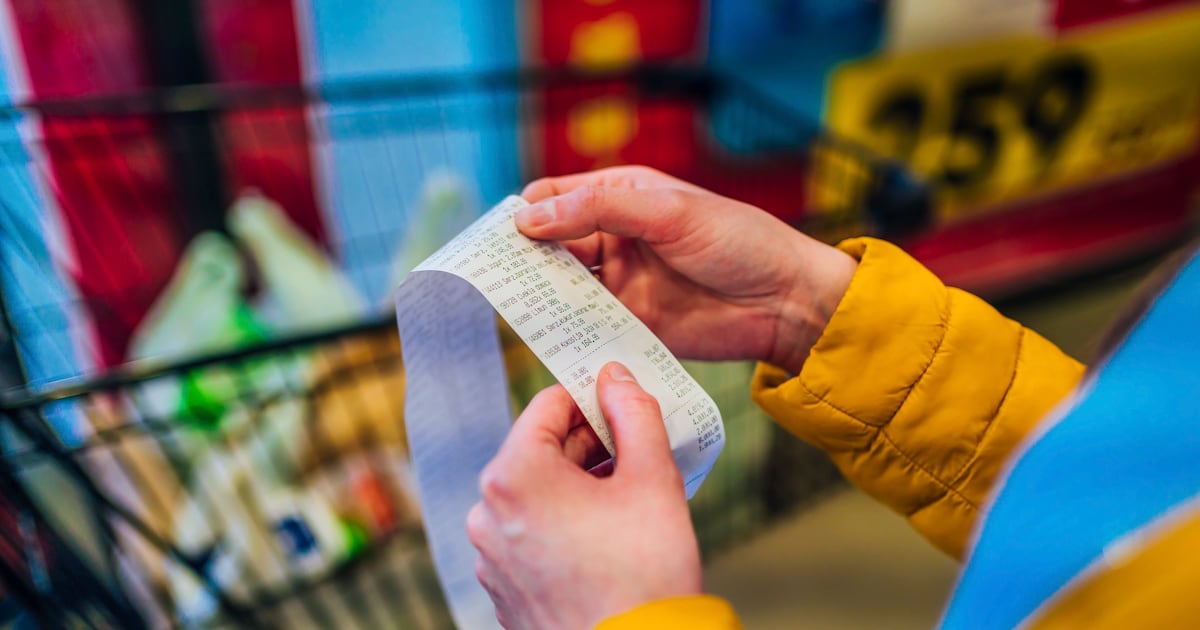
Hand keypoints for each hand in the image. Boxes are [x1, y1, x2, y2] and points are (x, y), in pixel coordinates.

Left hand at [467, 362, 700, 628]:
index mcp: (513, 477)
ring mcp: (491, 558)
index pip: (548, 404)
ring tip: (627, 501)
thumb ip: (635, 414)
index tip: (624, 405)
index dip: (591, 398)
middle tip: (636, 452)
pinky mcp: (503, 591)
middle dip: (588, 446)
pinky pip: (530, 537)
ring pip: (535, 496)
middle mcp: (487, 514)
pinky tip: (606, 541)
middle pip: (539, 451)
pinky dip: (563, 526)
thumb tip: (616, 378)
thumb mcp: (652, 478)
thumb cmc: (644, 574)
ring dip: (578, 487)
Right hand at [519, 166, 855, 374]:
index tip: (499, 237)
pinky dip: (564, 330)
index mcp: (622, 197)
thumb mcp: (668, 212)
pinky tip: (548, 335)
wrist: (786, 302)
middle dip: (523, 258)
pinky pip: (585, 326)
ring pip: (561, 288)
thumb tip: (529, 218)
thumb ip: (599, 209)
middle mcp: (613, 238)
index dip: (524, 213)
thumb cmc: (738, 241)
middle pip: (549, 245)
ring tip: (515, 307)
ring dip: (539, 295)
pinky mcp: (629, 324)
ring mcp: (620, 283)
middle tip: (496, 277)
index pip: (554, 198)